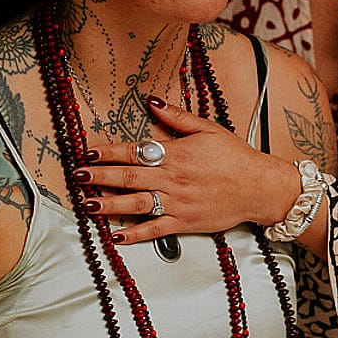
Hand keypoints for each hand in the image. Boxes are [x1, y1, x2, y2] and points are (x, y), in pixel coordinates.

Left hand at [76, 97, 298, 243]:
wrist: (259, 187)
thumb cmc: (236, 157)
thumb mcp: (208, 129)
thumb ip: (177, 117)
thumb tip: (152, 102)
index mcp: (176, 154)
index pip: (135, 152)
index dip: (109, 152)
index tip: (89, 153)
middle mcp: (172, 179)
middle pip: (129, 177)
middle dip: (100, 177)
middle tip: (77, 177)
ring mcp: (177, 202)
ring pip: (136, 204)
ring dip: (109, 205)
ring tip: (87, 204)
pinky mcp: (184, 222)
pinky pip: (154, 230)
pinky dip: (134, 234)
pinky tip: (116, 236)